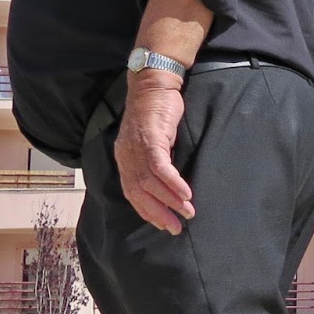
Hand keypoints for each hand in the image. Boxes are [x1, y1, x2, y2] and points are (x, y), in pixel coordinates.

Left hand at [115, 71, 194, 235]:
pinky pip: (160, 167)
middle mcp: (127, 155)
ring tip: (188, 212)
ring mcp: (137, 147)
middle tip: (176, 228)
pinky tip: (185, 194)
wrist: (153, 85)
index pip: (132, 192)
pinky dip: (173, 183)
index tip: (163, 224)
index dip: (147, 211)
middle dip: (158, 213)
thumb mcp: (151, 140)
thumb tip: (166, 182)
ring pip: (151, 182)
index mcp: (125, 158)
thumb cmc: (156, 112)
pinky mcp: (151, 138)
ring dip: (170, 201)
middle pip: (139, 192)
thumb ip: (153, 160)